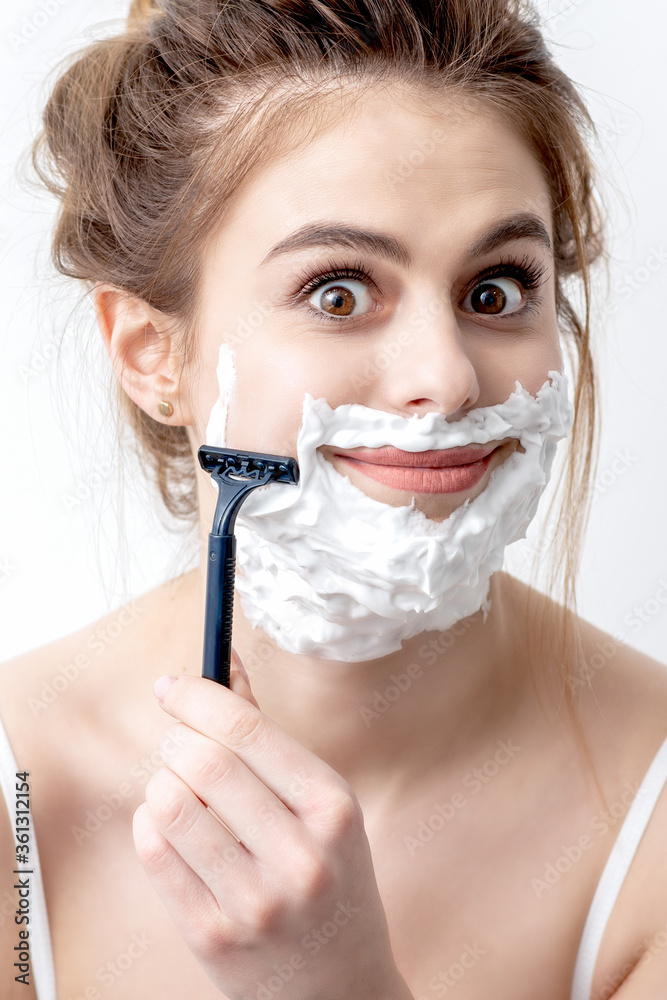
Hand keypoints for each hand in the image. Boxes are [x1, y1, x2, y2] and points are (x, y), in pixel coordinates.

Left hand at [132, 651, 411, 999]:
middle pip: (204, 762)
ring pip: (170, 804)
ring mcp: (255, 901)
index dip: (197, 695)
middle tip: (177, 739)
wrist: (341, 989)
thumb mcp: (321, 803)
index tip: (171, 685)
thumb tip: (225, 660)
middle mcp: (299, 854)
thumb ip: (268, 731)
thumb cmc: (331, 877)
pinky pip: (154, 854)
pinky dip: (149, 824)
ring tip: (178, 787)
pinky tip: (168, 825)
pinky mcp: (213, 937)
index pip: (247, 729)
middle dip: (177, 738)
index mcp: (333, 807)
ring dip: (162, 782)